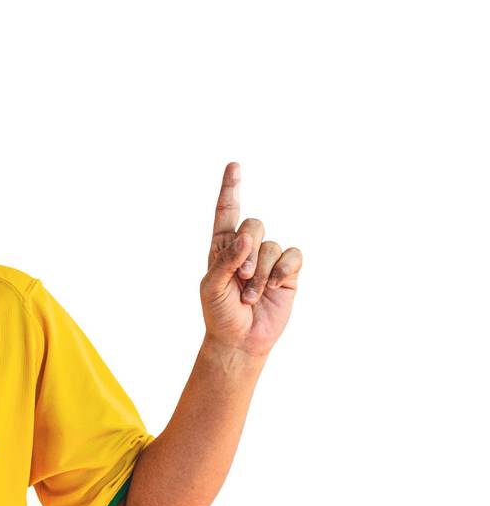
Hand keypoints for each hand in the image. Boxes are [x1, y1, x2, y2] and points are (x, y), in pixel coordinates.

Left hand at [200, 162, 302, 358]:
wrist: (240, 339)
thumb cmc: (220, 313)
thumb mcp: (212, 287)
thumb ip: (226, 260)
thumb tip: (245, 237)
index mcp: (222, 248)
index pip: (226, 212)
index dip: (231, 189)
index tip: (234, 166)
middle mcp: (246, 248)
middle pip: (254, 224)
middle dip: (247, 252)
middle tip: (241, 278)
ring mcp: (269, 259)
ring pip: (272, 245)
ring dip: (261, 273)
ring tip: (251, 295)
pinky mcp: (288, 272)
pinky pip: (292, 256)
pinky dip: (282, 271)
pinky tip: (274, 288)